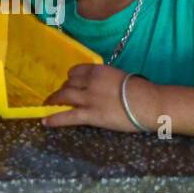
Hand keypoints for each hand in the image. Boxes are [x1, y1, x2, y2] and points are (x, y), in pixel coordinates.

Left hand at [41, 64, 158, 132]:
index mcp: (97, 71)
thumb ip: (107, 79)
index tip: (70, 82)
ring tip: (48, 104)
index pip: (76, 71)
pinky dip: (54, 118)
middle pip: (68, 84)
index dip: (71, 78)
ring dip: (54, 100)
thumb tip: (104, 85)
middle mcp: (89, 82)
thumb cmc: (140, 90)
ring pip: (64, 96)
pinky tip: (45, 121)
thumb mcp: (120, 77)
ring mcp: (88, 98)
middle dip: (63, 90)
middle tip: (61, 96)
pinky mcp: (90, 115)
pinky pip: (67, 116)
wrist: (148, 102)